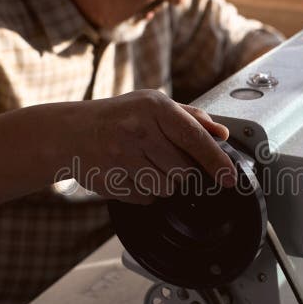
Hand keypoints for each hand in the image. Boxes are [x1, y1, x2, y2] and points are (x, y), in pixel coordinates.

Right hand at [69, 90, 236, 203]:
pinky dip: (145, 191)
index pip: (194, 138)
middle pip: (183, 170)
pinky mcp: (112, 181)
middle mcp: (138, 130)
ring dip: (162, 182)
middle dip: (181, 170)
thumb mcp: (153, 105)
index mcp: (154, 108)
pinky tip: (131, 173)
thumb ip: (190, 118)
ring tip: (144, 163)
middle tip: (162, 157)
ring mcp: (122, 157)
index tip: (231, 178)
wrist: (71, 133)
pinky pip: (146, 198)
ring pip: (166, 187)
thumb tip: (222, 134)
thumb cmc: (118, 117)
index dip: (216, 161)